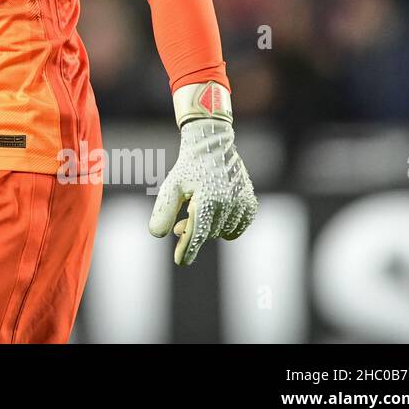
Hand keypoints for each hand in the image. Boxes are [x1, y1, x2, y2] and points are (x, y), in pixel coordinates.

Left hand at [149, 87, 258, 265]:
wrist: (212, 146)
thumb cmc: (187, 168)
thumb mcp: (171, 187)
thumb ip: (164, 211)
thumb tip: (157, 235)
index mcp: (205, 199)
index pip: (195, 233)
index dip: (187, 250)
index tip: (180, 261)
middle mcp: (227, 203)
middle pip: (206, 234)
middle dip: (191, 233)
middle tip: (179, 226)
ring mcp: (241, 204)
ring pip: (221, 232)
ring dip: (207, 228)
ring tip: (197, 212)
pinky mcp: (250, 204)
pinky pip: (235, 229)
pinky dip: (224, 227)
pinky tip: (215, 213)